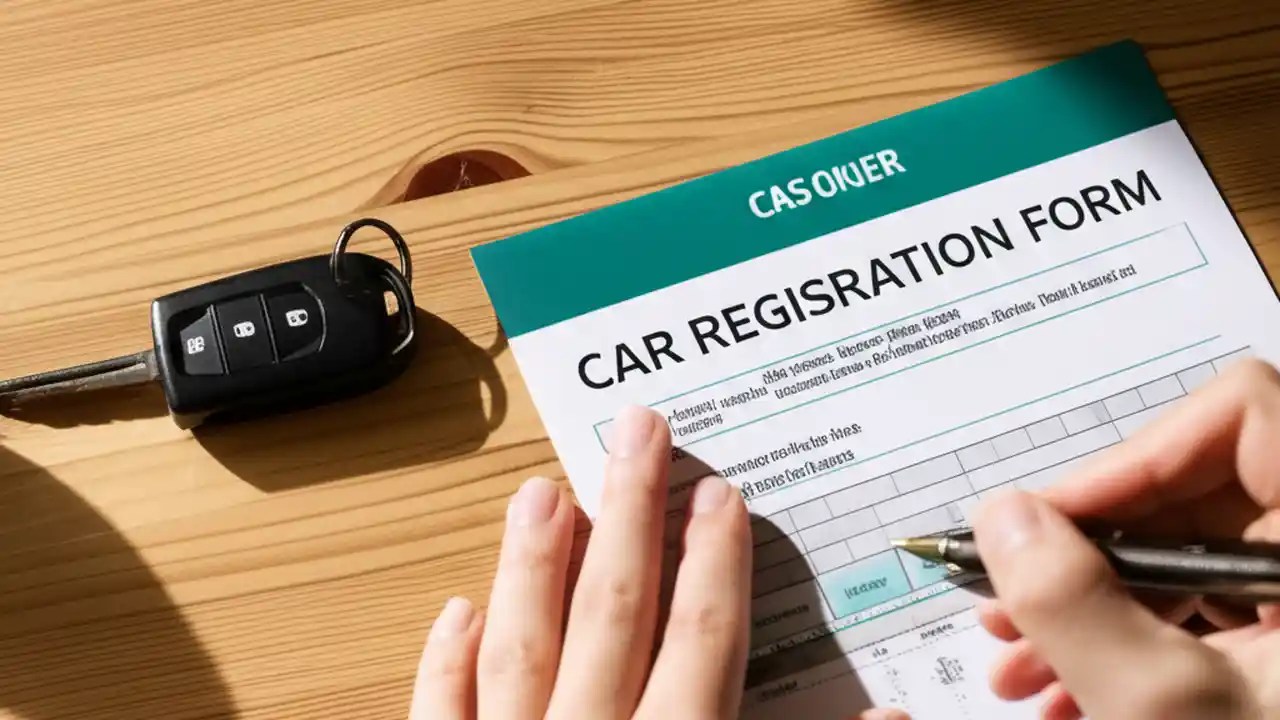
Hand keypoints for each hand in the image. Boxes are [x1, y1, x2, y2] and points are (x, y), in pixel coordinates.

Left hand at [407, 405, 753, 718]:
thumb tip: (848, 698)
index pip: (701, 643)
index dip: (714, 562)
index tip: (716, 494)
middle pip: (615, 613)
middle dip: (630, 515)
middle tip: (637, 432)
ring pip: (523, 649)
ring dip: (535, 564)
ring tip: (543, 491)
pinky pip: (444, 715)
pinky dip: (449, 663)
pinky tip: (460, 610)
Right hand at [972, 358, 1279, 718]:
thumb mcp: (1161, 705)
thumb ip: (1070, 602)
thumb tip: (1002, 516)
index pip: (1239, 417)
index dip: (1136, 457)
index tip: (1050, 522)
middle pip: (1191, 493)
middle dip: (1080, 551)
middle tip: (1003, 600)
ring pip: (1182, 560)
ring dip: (1087, 604)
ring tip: (1018, 667)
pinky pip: (1197, 613)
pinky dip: (1125, 642)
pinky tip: (1067, 694)